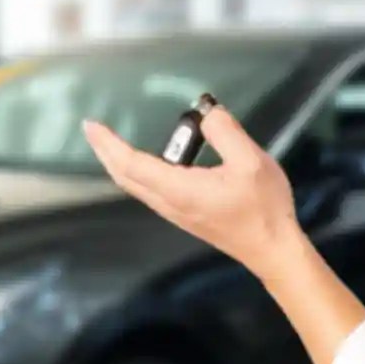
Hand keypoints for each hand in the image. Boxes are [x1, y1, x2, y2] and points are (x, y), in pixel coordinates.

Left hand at [82, 105, 308, 284]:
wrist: (272, 249)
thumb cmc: (263, 207)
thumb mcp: (250, 161)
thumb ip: (225, 132)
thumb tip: (208, 113)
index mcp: (179, 189)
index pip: (132, 164)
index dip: (109, 143)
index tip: (92, 125)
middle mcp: (169, 203)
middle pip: (125, 177)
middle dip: (105, 151)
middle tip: (92, 129)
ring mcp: (175, 212)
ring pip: (135, 186)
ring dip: (118, 163)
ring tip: (110, 142)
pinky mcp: (185, 215)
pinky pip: (148, 191)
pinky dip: (134, 172)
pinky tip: (141, 163)